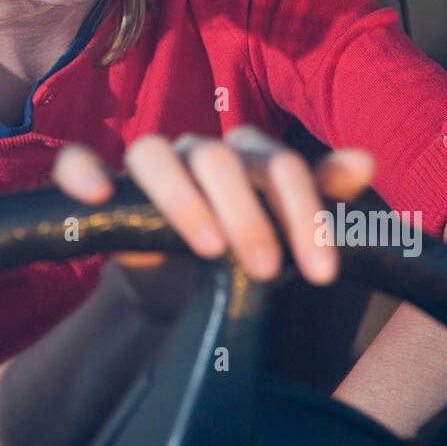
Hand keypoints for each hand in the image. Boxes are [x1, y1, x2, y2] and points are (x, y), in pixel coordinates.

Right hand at [52, 126, 375, 287]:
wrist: (181, 293)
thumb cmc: (241, 255)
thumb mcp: (287, 234)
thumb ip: (322, 197)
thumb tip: (367, 159)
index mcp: (248, 155)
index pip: (281, 165)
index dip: (305, 214)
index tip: (321, 275)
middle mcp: (198, 151)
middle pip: (220, 158)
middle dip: (249, 215)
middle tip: (267, 270)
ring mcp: (150, 164)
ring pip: (155, 152)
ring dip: (183, 199)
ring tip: (208, 248)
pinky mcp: (103, 185)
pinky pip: (78, 160)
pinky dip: (84, 170)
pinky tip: (98, 194)